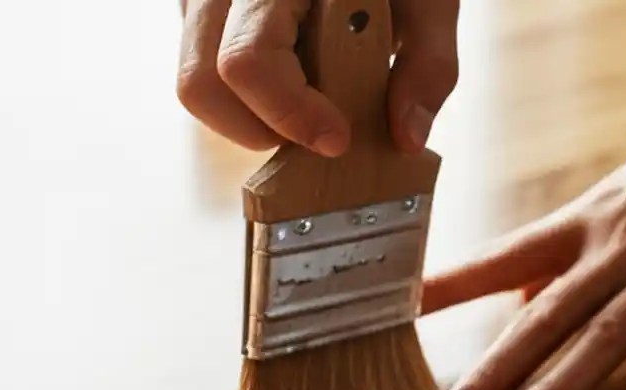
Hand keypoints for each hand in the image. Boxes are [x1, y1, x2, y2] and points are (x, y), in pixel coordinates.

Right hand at [177, 0, 458, 155]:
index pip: (248, 60)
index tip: (337, 139)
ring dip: (255, 117)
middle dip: (266, 128)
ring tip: (312, 100)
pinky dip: (248, 99)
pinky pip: (206, 75)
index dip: (289, 113)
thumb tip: (407, 138)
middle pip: (202, 84)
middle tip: (323, 126)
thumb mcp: (428, 2)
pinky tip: (297, 77)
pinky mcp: (198, 13)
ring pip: (197, 87)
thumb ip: (428, 65)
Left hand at [423, 100, 625, 389]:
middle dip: (494, 368)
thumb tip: (523, 303)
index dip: (450, 286)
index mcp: (591, 220)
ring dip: (557, 388)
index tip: (395, 312)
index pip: (504, 255)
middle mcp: (620, 246)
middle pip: (546, 315)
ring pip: (604, 336)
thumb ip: (574, 250)